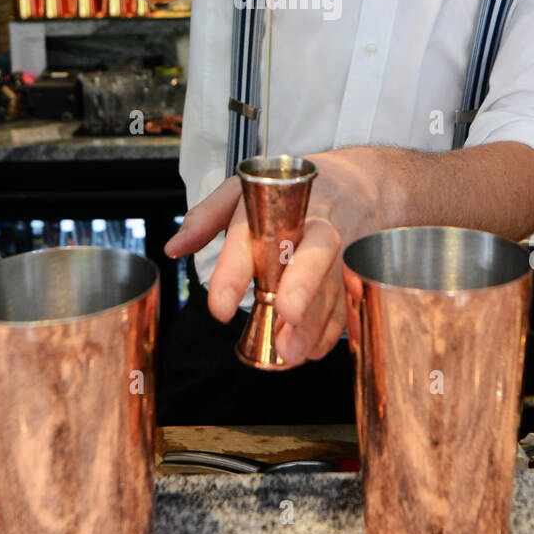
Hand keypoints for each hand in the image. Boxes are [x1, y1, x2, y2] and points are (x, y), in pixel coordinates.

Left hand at [164, 149, 380, 365]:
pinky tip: (311, 349)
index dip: (235, 269)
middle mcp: (318, 222)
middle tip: (286, 314)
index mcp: (281, 200)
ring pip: (334, 284)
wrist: (358, 183)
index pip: (254, 231)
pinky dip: (331, 329)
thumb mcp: (243, 190)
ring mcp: (344, 248)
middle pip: (316, 251)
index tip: (219, 307)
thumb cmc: (292, 192)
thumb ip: (207, 217)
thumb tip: (175, 247)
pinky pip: (349, 301)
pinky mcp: (358, 271)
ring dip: (315, 321)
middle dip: (303, 283)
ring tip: (292, 351)